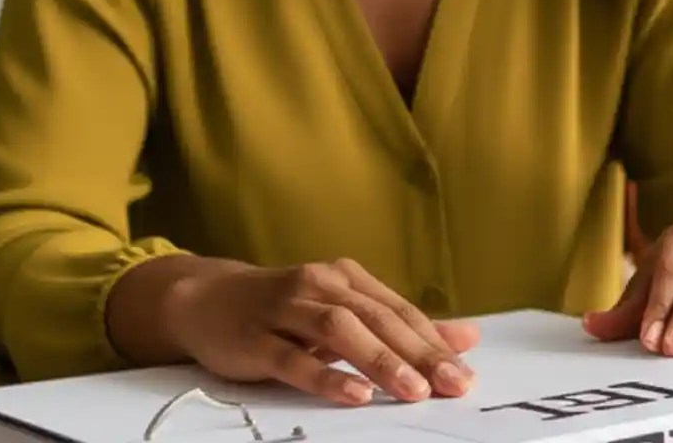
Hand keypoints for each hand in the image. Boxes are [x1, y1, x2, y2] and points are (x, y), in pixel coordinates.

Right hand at [152, 257, 478, 405]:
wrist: (205, 299)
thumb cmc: (285, 311)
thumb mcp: (344, 312)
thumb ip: (402, 327)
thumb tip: (467, 337)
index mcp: (346, 278)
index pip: (399, 310)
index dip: (435, 341)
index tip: (465, 374)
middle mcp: (319, 286)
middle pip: (378, 318)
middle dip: (420, 353)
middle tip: (453, 384)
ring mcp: (284, 310)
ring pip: (340, 331)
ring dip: (380, 360)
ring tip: (414, 390)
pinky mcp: (254, 339)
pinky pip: (293, 358)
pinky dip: (326, 376)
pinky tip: (354, 393)